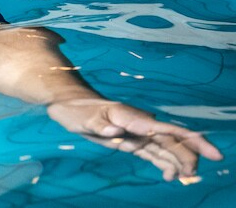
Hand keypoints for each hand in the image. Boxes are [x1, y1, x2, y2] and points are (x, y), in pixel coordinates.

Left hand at [47, 97, 222, 181]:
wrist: (70, 105)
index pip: (170, 131)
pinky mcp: (132, 142)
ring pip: (166, 149)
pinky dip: (164, 164)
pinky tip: (169, 175)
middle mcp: (142, 126)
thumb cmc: (76, 110)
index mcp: (135, 119)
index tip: (213, 153)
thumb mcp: (84, 120)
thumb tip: (116, 134)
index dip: (194, 141)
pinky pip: (153, 154)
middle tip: (191, 175)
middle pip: (173, 142)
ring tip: (184, 178)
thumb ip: (101, 127)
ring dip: (178, 163)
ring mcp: (138, 134)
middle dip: (187, 158)